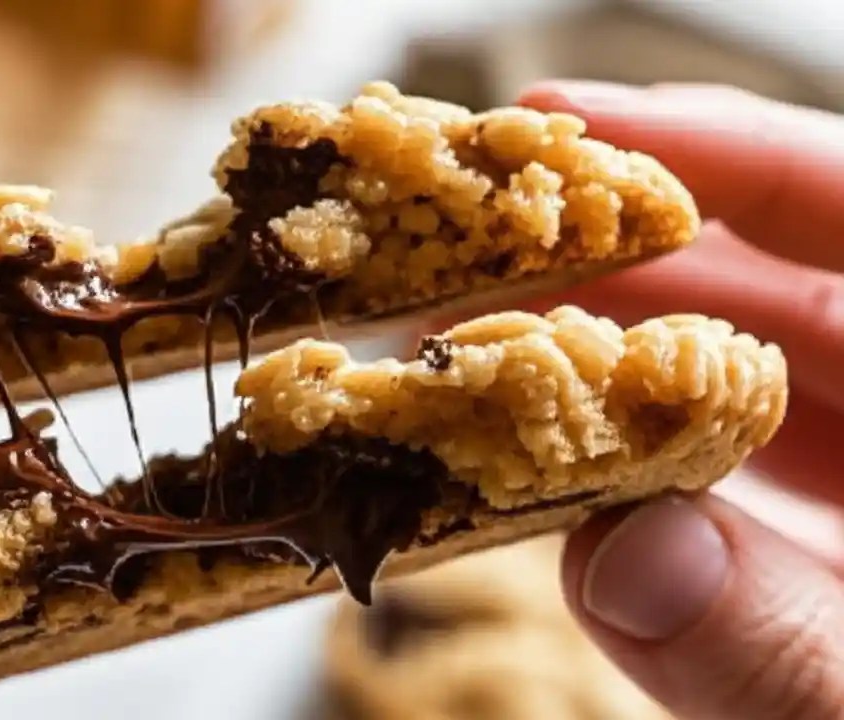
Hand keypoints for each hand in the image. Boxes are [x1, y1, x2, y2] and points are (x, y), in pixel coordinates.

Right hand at [499, 81, 843, 718]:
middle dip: (618, 268)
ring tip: (477, 361)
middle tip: (468, 259)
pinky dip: (645, 493)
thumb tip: (629, 562)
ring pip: (746, 404)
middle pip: (782, 297)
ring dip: (607, 382)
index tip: (563, 124)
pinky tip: (557, 484)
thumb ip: (804, 664)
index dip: (714, 150)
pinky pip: (737, 508)